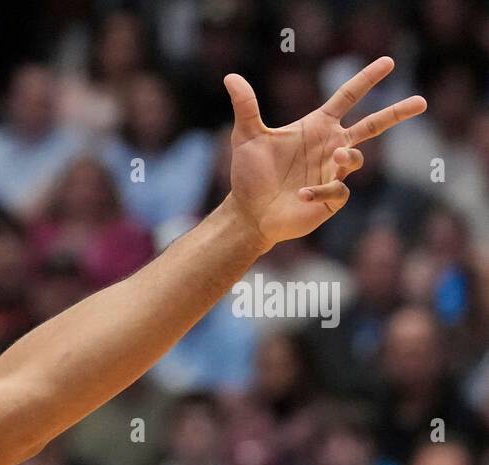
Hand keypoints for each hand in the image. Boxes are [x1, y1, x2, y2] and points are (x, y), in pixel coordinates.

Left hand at [222, 56, 425, 248]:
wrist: (248, 213)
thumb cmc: (249, 175)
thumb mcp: (245, 138)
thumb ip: (246, 107)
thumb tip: (230, 76)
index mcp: (317, 127)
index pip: (347, 97)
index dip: (366, 79)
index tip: (388, 63)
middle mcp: (330, 147)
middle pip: (372, 126)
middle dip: (396, 113)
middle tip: (421, 101)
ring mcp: (333, 173)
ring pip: (357, 160)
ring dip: (349, 158)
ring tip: (338, 156)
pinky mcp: (331, 199)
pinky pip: (338, 190)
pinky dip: (321, 190)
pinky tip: (300, 194)